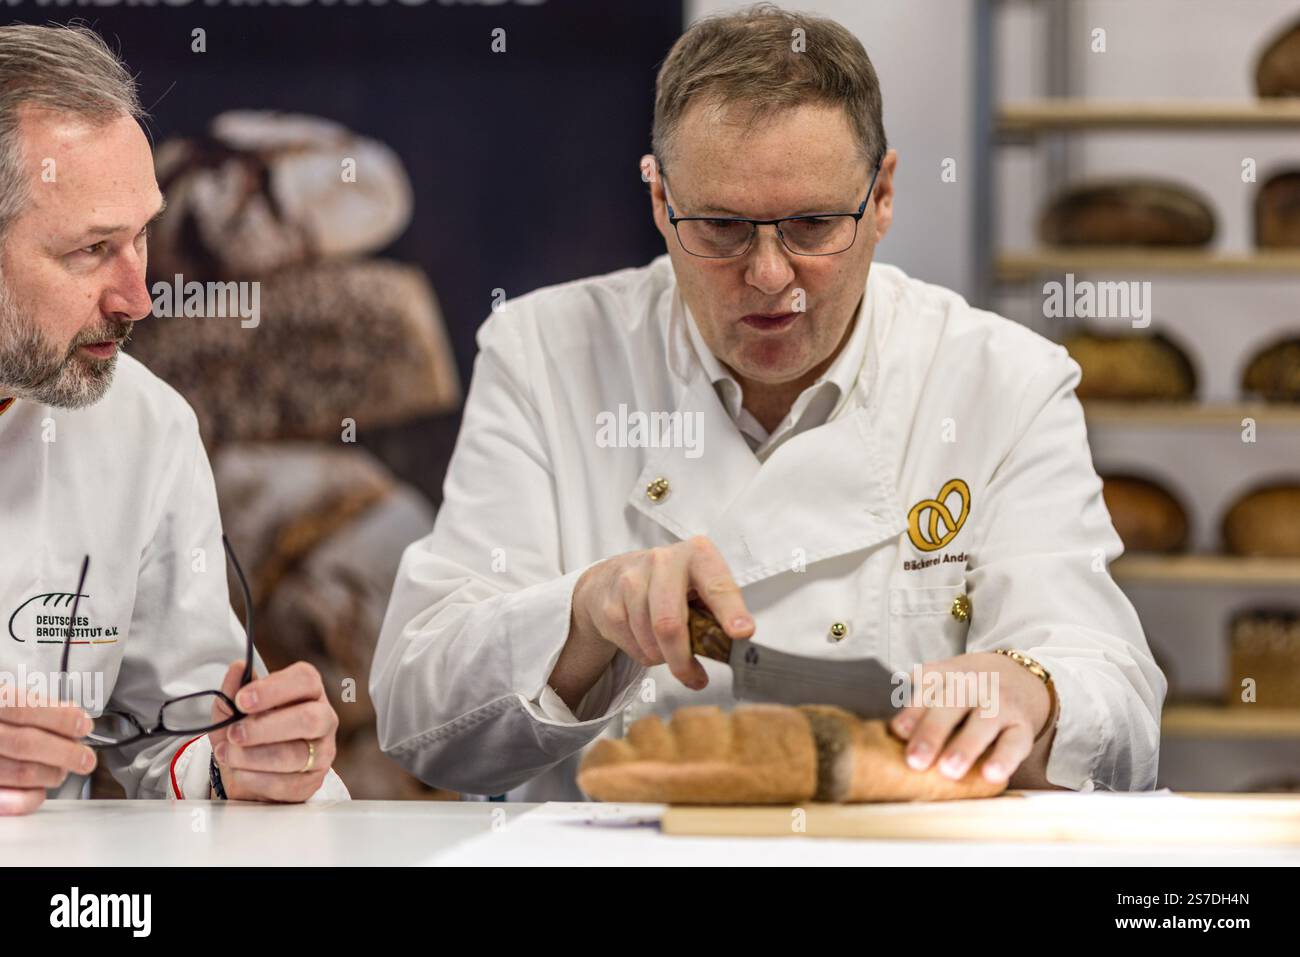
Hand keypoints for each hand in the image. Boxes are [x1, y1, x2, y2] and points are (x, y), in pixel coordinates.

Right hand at [0, 692, 95, 815]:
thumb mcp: (6, 699)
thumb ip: (37, 705)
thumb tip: (75, 717)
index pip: (25, 707)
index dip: (60, 718)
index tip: (84, 725)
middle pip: (26, 743)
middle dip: (66, 752)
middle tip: (86, 759)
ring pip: (21, 771)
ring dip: (52, 773)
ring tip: (63, 771)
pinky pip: (5, 802)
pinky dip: (29, 799)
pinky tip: (40, 791)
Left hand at [208, 661, 337, 802]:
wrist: (247, 769)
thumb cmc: (247, 732)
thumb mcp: (233, 709)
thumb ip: (234, 689)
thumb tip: (238, 668)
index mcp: (308, 690)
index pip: (305, 680)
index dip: (274, 689)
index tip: (242, 699)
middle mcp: (323, 717)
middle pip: (309, 718)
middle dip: (266, 727)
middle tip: (235, 733)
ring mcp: (322, 751)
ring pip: (296, 754)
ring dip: (254, 757)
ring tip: (228, 755)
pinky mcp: (313, 781)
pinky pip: (288, 784)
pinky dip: (257, 779)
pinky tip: (240, 773)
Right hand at [571, 535, 754, 689]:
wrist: (613, 578)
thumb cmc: (670, 586)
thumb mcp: (700, 588)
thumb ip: (717, 613)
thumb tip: (733, 647)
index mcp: (698, 555)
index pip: (717, 586)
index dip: (730, 611)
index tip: (742, 632)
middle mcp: (663, 561)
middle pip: (670, 623)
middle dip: (682, 660)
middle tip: (695, 678)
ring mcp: (631, 580)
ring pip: (650, 640)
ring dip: (663, 657)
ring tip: (669, 649)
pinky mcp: (610, 602)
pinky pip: (632, 647)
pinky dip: (644, 655)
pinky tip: (647, 640)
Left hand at [888, 652, 1052, 784]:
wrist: (1023, 676)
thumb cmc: (971, 689)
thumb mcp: (947, 684)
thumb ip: (922, 704)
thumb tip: (896, 732)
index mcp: (950, 675)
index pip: (928, 689)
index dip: (913, 711)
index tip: (898, 731)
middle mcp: (975, 686)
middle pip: (952, 705)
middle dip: (932, 733)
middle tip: (916, 760)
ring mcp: (1001, 706)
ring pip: (984, 723)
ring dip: (965, 747)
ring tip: (949, 770)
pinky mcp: (1022, 727)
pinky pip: (1015, 743)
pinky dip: (1004, 759)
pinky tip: (990, 775)